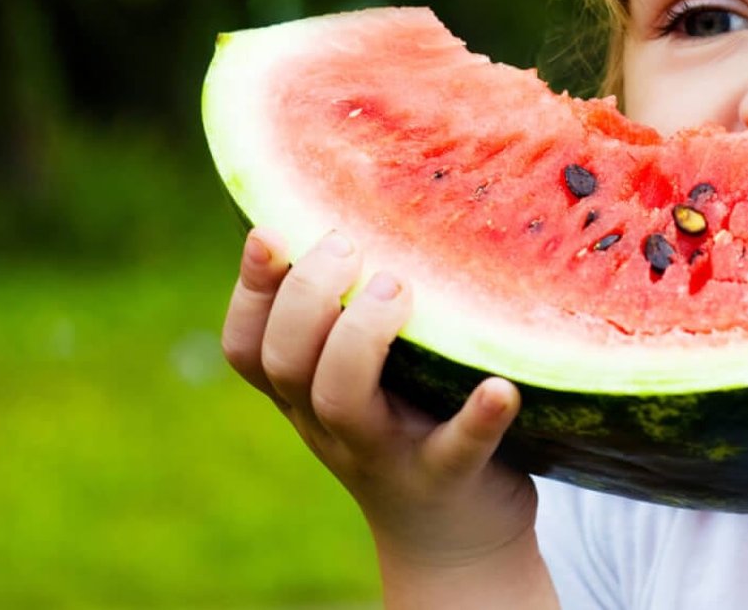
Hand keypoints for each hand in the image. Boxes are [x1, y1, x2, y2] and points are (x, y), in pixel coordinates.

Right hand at [221, 228, 538, 567]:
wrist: (453, 536)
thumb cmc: (407, 425)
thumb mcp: (363, 376)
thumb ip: (345, 314)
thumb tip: (345, 210)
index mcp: (303, 394)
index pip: (246, 345)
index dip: (249, 291)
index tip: (272, 233)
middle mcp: (330, 424)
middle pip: (284, 362)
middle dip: (308, 298)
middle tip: (350, 250)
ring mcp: (384, 453)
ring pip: (340, 399)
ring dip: (361, 338)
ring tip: (399, 289)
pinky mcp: (447, 477)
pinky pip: (456, 449)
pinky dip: (477, 417)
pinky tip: (501, 385)